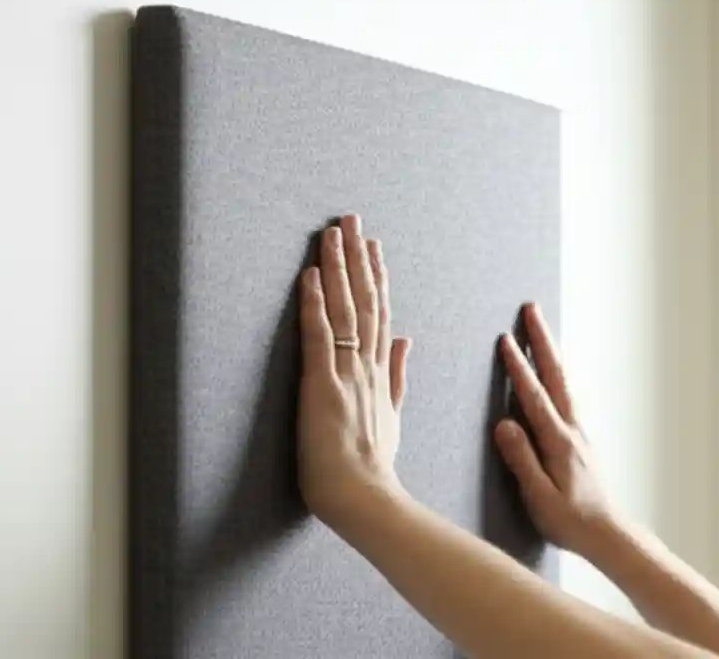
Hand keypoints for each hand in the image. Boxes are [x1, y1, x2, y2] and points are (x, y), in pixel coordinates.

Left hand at [297, 214, 411, 523]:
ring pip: (346, 309)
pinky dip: (316, 304)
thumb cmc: (372, 466)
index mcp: (380, 372)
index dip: (376, 276)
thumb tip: (406, 340)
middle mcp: (366, 365)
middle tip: (351, 219)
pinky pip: (319, 336)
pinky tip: (311, 275)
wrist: (366, 498)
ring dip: (339, 268)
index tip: (373, 245)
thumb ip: (398, 375)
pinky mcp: (322, 385)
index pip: (379, 314)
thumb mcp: (392, 415)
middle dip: (357, 257)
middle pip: (365, 300)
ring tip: (334, 232)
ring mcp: (346, 373)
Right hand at [494, 304, 618, 555]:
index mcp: (558, 442)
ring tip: (538, 327)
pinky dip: (557, 372)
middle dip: (542, 340)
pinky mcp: (579, 437)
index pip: (534, 397)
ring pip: (563, 381)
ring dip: (550, 351)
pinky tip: (552, 369)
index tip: (505, 340)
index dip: (518, 368)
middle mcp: (571, 429)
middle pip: (555, 375)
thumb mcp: (539, 496)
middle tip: (531, 309)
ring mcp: (578, 431)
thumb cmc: (569, 520)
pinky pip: (566, 394)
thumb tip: (503, 424)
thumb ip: (521, 459)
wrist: (605, 532)